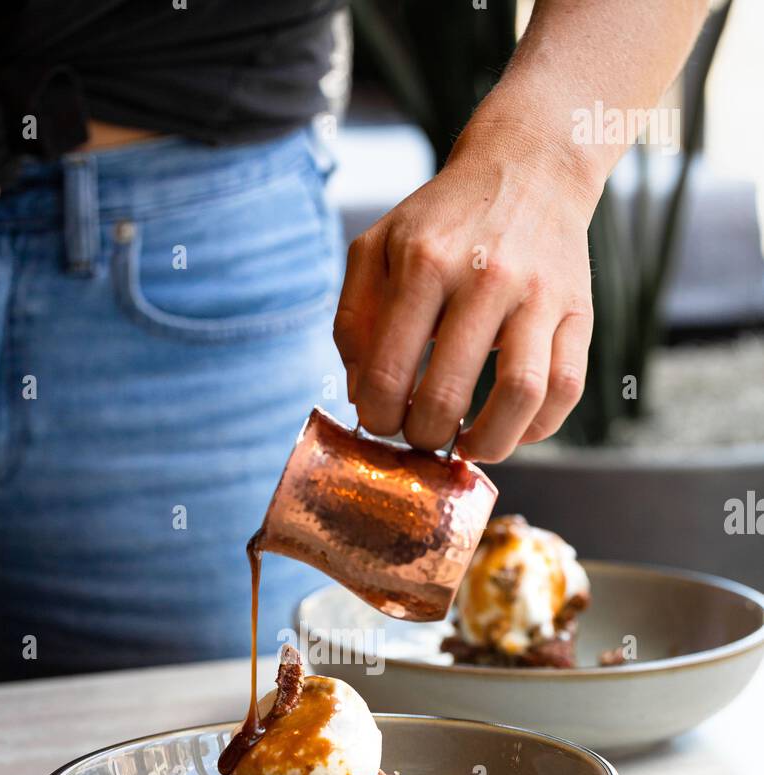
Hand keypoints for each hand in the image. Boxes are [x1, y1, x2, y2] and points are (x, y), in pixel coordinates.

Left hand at [333, 118, 599, 462]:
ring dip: (488, 443)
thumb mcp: (379, 247)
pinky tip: (510, 428)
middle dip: (423, 436)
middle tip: (418, 437)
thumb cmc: (444, 221)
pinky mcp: (579, 312)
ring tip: (467, 448)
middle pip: (448, 395)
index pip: (388, 372)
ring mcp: (539, 295)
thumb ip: (355, 318)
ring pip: (521, 396)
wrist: (530, 166)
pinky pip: (567, 389)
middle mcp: (486, 276)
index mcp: (424, 261)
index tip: (379, 421)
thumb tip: (361, 393)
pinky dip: (537, 427)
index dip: (377, 415)